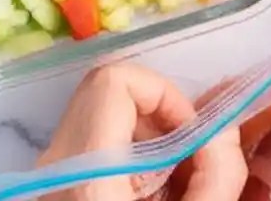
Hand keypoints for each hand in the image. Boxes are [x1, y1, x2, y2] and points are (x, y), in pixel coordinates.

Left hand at [38, 63, 247, 200]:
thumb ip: (218, 174)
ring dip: (145, 135)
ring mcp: (47, 174)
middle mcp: (55, 163)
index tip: (192, 134)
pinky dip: (125, 156)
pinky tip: (146, 194)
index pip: (114, 81)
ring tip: (170, 182)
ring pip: (98, 116)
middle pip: (107, 92)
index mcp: (87, 169)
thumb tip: (223, 131)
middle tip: (187, 157)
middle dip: (160, 114)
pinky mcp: (49, 186)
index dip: (164, 93)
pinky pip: (88, 144)